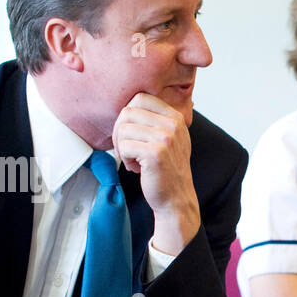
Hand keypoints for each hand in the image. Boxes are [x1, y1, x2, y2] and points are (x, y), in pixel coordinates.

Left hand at [112, 93, 199, 254]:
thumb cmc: (166, 169)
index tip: (131, 134)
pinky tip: (135, 168)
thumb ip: (154, 119)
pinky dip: (124, 158)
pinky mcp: (156, 153)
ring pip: (123, 129)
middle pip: (127, 112)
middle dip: (119, 131)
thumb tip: (126, 106)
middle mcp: (173, 124)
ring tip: (133, 160)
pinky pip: (124, 146)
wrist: (176, 198)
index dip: (128, 115)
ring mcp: (166, 138)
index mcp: (175, 117)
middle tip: (126, 149)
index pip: (140, 98)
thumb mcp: (168, 139)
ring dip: (121, 147)